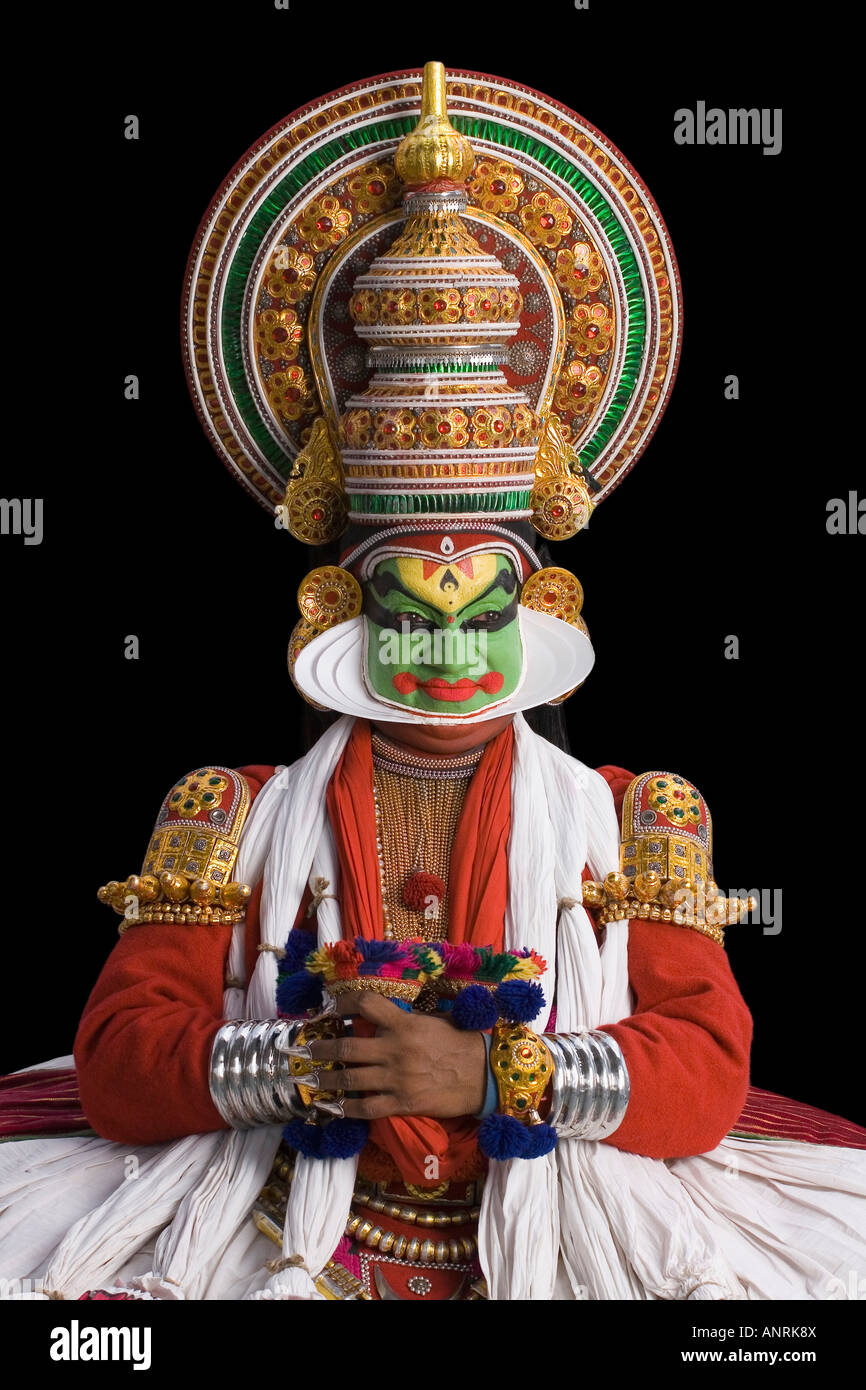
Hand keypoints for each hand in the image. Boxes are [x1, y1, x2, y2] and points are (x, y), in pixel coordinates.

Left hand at [307, 992, 486, 1120]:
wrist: (484, 1074)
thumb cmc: (461, 1043)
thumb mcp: (433, 1022)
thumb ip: (405, 1021)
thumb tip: (380, 1020)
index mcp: (404, 1024)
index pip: (366, 1005)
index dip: (344, 1003)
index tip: (331, 1008)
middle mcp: (395, 1050)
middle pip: (347, 1047)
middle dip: (322, 1048)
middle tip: (307, 1049)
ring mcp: (397, 1078)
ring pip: (351, 1080)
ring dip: (327, 1079)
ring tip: (312, 1079)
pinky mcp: (403, 1103)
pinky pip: (367, 1108)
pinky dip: (346, 1109)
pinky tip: (334, 1107)